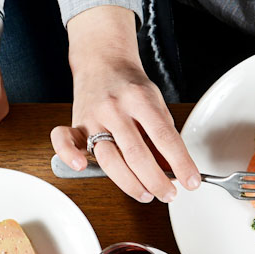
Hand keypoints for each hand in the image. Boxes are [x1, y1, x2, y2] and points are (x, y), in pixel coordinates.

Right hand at [54, 5, 199, 202]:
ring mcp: (93, 116)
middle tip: (169, 194)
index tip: (191, 181)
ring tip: (146, 194)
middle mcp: (114, 108)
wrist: (102, 59)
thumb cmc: (130, 86)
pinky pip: (63, 140)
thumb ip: (163, 135)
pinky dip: (68, 155)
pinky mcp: (75, 122)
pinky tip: (81, 167)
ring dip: (129, 183)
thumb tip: (173, 171)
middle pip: (136, 153)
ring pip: (108, 158)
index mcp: (139, 99)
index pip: (164, 136)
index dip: (180, 162)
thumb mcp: (156, 103)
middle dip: (156, 180)